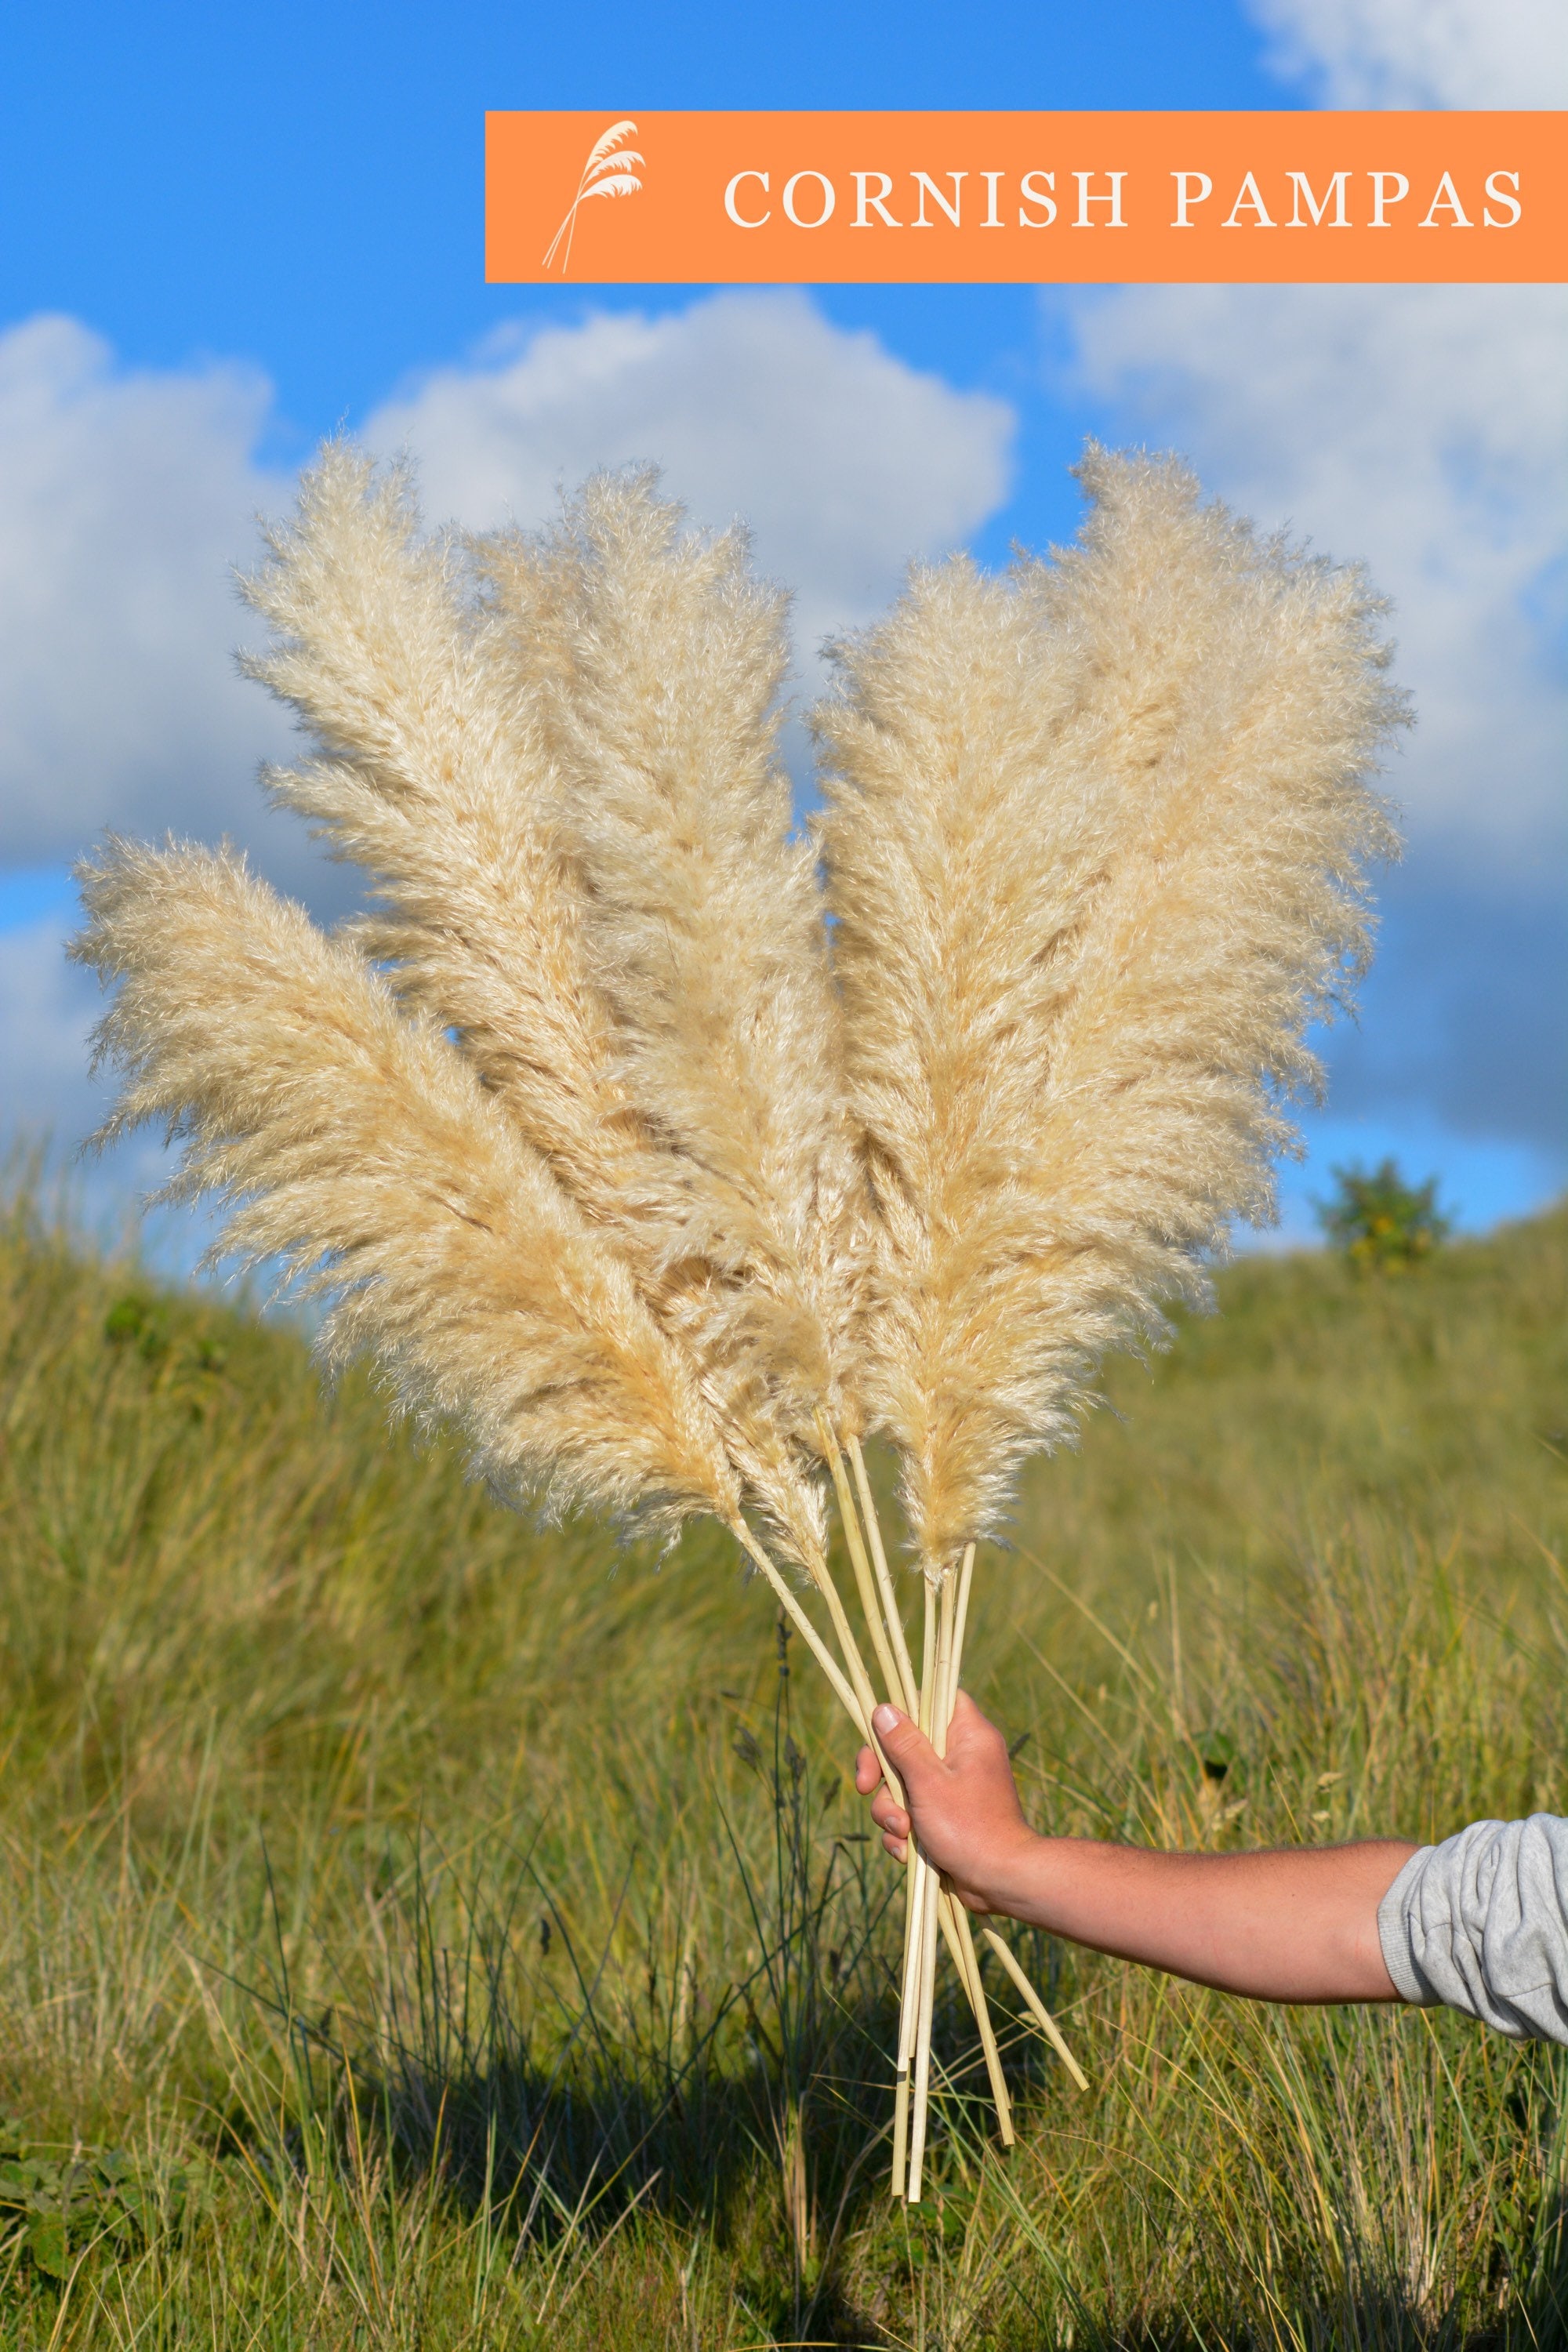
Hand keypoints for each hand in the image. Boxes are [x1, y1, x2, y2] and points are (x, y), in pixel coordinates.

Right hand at [854, 1691, 1040, 1914]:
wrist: (1000, 1882)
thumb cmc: (969, 1827)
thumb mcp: (929, 1782)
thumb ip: (904, 1745)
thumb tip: (882, 1708)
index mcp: (968, 1735)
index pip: (934, 1699)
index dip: (904, 1709)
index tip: (879, 1731)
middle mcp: (961, 1756)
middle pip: (906, 1746)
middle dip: (884, 1776)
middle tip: (867, 1789)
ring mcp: (952, 1788)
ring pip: (903, 1785)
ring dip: (891, 1811)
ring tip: (902, 1833)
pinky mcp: (944, 1817)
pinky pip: (911, 1814)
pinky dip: (904, 1832)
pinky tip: (906, 1850)